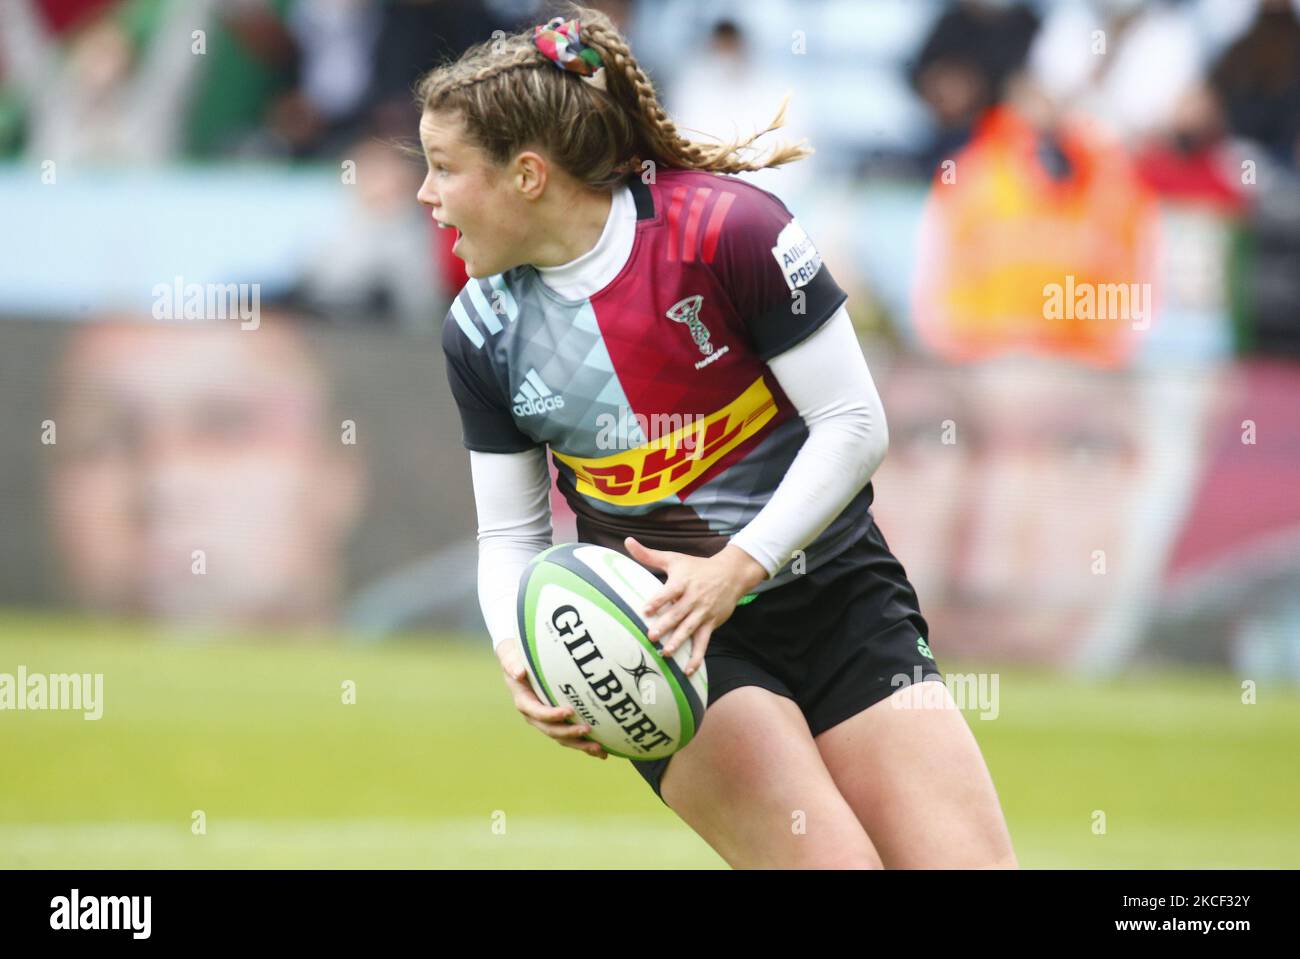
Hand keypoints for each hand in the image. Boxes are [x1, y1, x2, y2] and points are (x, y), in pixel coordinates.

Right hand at [495, 636, 606, 759]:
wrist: (518, 664)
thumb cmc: (517, 658)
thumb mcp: (510, 657)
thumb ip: (512, 663)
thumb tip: (519, 673)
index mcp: (524, 703)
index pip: (538, 713)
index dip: (552, 715)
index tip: (569, 711)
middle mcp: (535, 716)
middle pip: (552, 730)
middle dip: (570, 733)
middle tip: (587, 729)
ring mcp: (546, 721)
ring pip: (563, 738)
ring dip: (580, 745)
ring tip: (599, 749)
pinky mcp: (557, 722)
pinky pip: (570, 736)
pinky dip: (585, 744)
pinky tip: (602, 751)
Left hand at [626, 537, 767, 677]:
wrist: (731, 574)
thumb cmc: (697, 567)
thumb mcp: (674, 559)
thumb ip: (649, 555)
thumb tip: (627, 541)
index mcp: (683, 582)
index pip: (669, 592)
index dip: (658, 600)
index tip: (645, 609)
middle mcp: (694, 598)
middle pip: (678, 613)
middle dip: (666, 625)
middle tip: (651, 636)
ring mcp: (703, 612)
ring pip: (690, 628)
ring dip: (679, 641)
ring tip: (667, 653)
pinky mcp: (711, 624)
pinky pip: (703, 642)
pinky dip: (697, 657)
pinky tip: (689, 670)